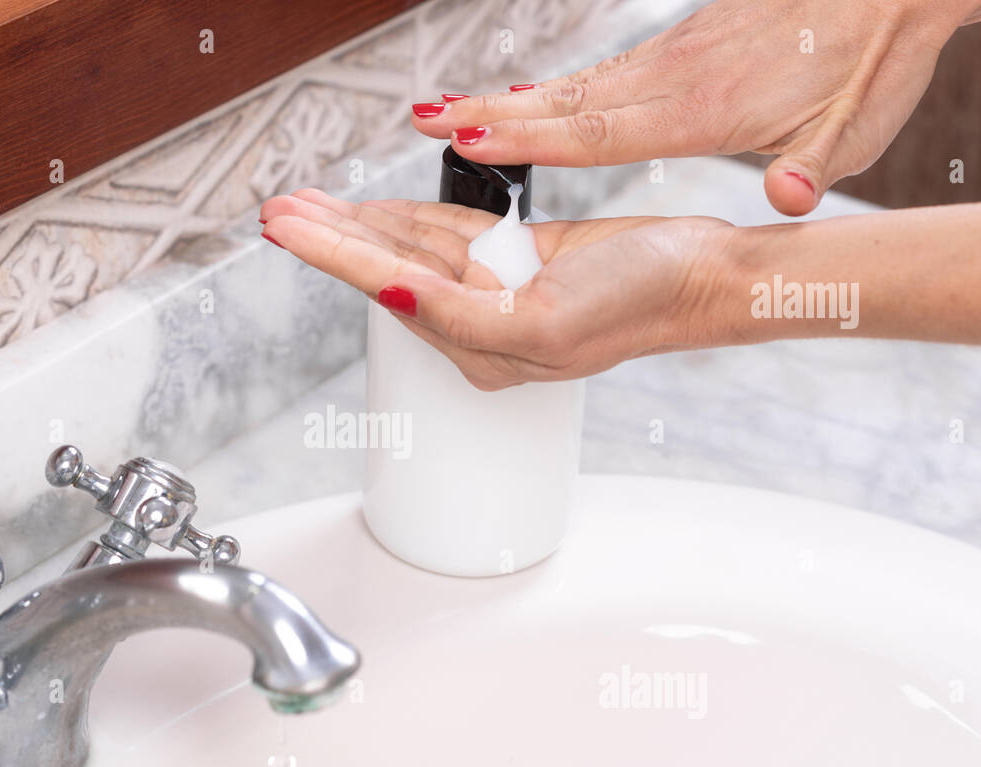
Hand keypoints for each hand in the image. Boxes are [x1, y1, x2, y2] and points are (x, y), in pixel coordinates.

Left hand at [259, 189, 732, 389]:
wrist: (702, 276)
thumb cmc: (638, 306)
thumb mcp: (540, 325)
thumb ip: (458, 316)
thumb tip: (390, 295)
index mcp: (478, 346)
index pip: (386, 289)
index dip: (330, 253)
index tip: (283, 228)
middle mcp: (479, 321)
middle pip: (386, 268)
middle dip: (329, 237)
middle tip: (278, 211)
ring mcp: (498, 288)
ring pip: (412, 249)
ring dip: (360, 224)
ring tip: (309, 206)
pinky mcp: (521, 258)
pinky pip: (452, 234)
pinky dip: (410, 219)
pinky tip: (373, 212)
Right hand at [410, 0, 975, 214]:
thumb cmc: (869, 59)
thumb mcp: (854, 128)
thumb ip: (811, 169)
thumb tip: (788, 200)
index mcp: (705, 107)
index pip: (601, 130)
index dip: (533, 139)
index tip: (470, 140)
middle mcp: (674, 76)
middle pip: (565, 102)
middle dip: (488, 114)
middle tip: (422, 121)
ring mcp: (671, 56)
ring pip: (573, 84)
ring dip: (506, 100)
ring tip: (445, 111)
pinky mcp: (678, 45)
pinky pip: (600, 72)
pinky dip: (551, 90)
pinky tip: (524, 97)